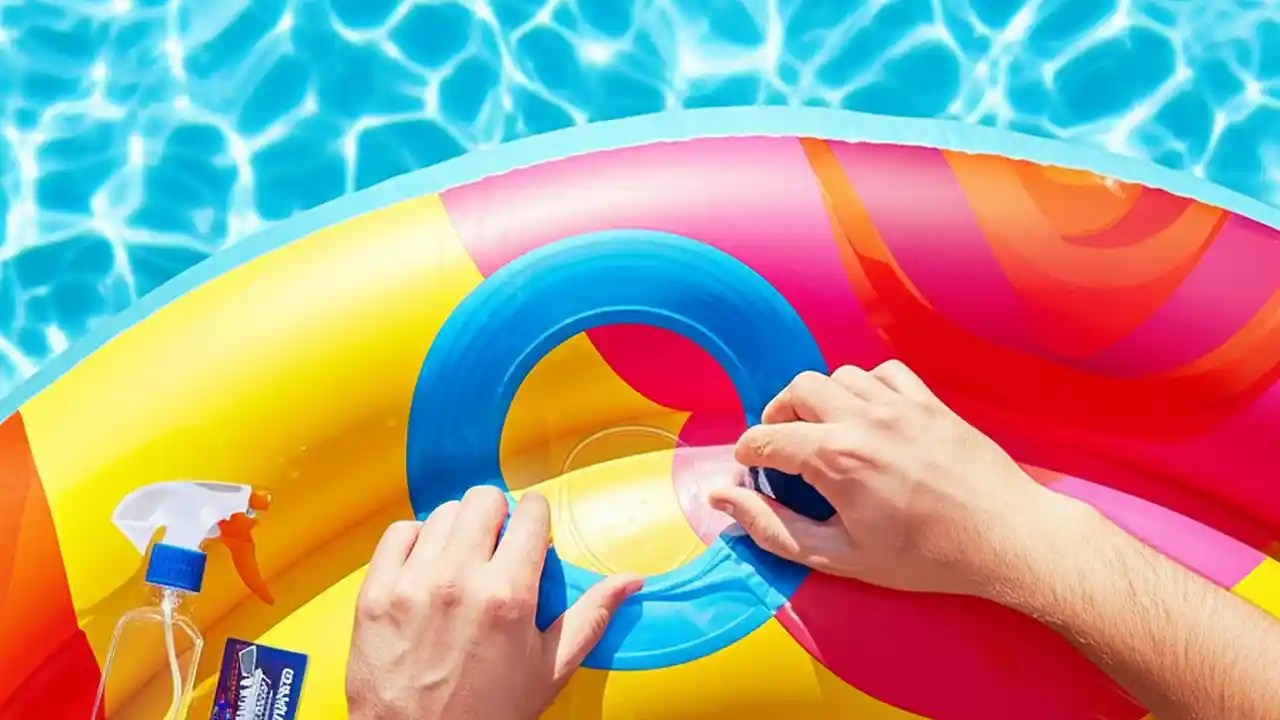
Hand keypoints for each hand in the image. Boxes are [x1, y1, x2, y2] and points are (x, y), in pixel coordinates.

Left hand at [346, 487, 643, 719]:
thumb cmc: (486, 713)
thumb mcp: (549, 670)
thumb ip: (591, 616)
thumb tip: (631, 581)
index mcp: (509, 597)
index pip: (531, 513)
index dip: (537, 518)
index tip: (532, 531)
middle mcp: (459, 580)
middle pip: (484, 499)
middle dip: (498, 515)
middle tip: (498, 544)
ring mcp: (412, 583)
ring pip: (443, 513)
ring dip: (459, 529)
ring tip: (463, 559)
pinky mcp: (376, 591)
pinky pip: (399, 532)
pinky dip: (416, 540)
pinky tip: (428, 564)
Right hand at [710, 360, 1067, 597]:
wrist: (1006, 539)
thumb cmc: (924, 557)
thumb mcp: (840, 556)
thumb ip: (773, 527)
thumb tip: (723, 497)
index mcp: (834, 459)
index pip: (766, 438)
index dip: (748, 455)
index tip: (752, 471)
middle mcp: (863, 420)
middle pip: (796, 390)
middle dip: (778, 416)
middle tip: (784, 448)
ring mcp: (900, 406)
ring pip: (838, 377)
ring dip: (822, 401)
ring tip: (826, 433)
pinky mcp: (930, 403)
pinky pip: (884, 373)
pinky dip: (866, 388)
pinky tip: (870, 418)